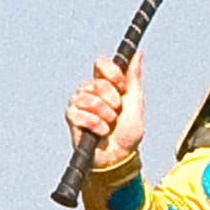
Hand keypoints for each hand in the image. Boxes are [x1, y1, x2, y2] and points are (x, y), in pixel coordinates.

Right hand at [65, 51, 144, 166]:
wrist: (119, 157)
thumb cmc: (127, 133)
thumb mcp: (135, 102)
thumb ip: (133, 78)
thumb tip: (137, 53)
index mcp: (105, 83)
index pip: (101, 64)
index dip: (112, 73)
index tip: (122, 87)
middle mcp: (90, 91)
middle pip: (96, 82)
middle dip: (112, 100)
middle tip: (116, 113)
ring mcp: (79, 103)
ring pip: (88, 98)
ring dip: (104, 114)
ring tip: (109, 125)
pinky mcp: (72, 118)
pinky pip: (79, 113)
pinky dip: (94, 124)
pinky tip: (100, 132)